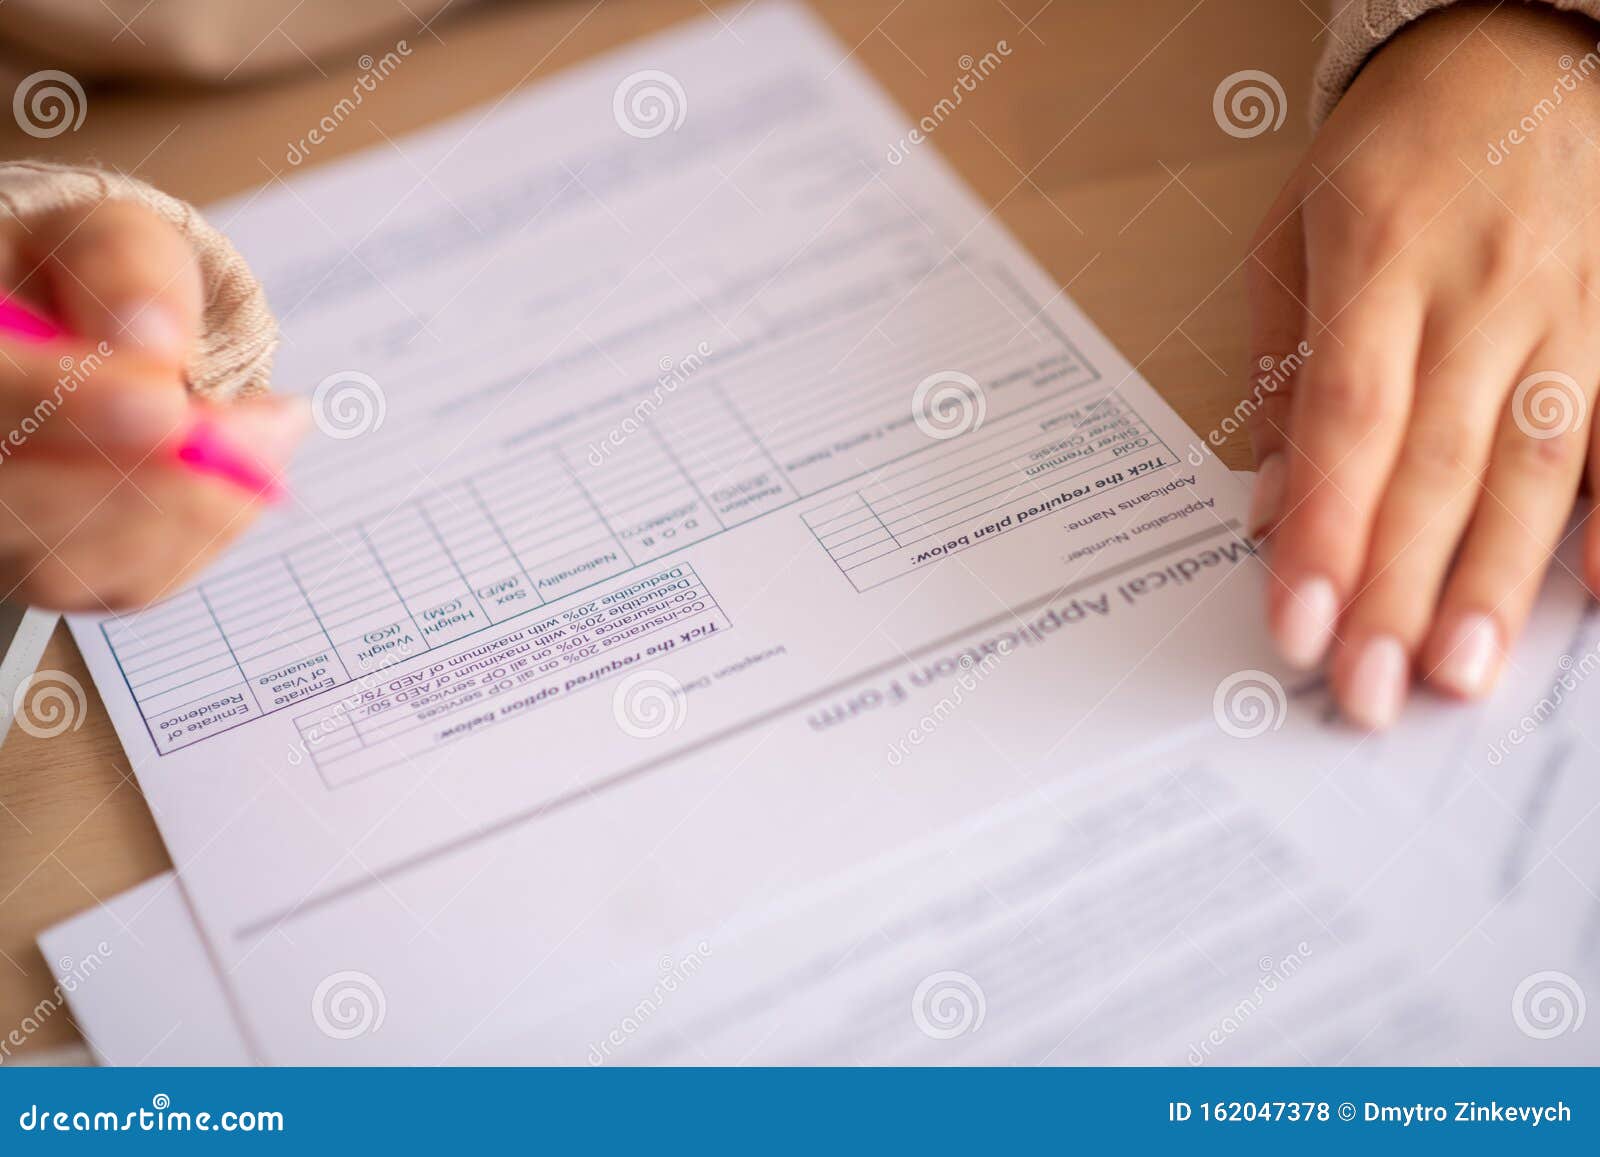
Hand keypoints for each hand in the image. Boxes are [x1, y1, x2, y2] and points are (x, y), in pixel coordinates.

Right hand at [0, 197, 304, 611]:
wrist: (95, 343)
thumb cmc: (91, 287)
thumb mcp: (108, 240)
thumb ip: (121, 268)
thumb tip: (152, 340)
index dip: (66, 405)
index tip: (165, 403)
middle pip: (17, 510)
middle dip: (151, 480)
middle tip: (261, 432)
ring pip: (70, 565)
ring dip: (189, 509)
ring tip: (268, 433)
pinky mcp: (53, 579)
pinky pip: (127, 583)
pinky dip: (199, 532)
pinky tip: (240, 476)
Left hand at [1245, 2, 1599, 726]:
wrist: (1533, 36)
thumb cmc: (1397, 145)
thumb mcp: (1300, 230)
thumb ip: (1283, 368)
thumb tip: (1270, 506)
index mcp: (1380, 257)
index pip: (1348, 419)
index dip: (1326, 531)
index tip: (1297, 626)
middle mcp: (1485, 288)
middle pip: (1437, 461)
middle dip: (1398, 588)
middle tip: (1368, 692)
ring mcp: (1578, 303)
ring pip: (1536, 462)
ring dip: (1495, 578)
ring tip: (1457, 674)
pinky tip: (1594, 594)